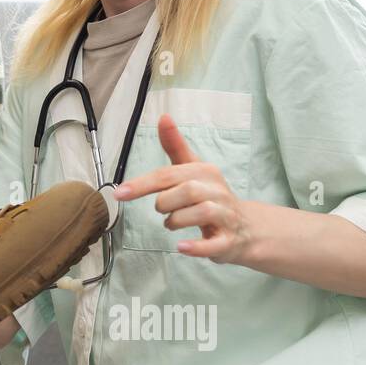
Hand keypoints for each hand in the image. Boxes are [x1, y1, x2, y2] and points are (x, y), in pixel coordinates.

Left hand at [112, 113, 252, 263]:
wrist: (246, 228)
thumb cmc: (211, 196)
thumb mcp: (194, 170)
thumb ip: (176, 147)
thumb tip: (164, 117)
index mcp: (206, 172)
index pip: (169, 174)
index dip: (142, 184)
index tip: (119, 193)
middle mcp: (218, 191)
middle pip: (187, 190)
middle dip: (165, 202)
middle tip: (161, 209)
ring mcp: (226, 216)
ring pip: (202, 212)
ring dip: (177, 221)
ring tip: (171, 224)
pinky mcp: (229, 242)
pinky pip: (213, 244)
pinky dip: (196, 247)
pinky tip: (181, 247)